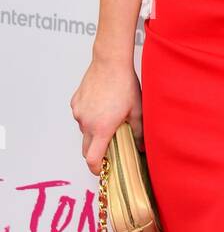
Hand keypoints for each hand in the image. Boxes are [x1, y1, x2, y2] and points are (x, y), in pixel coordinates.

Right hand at [70, 58, 143, 176]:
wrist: (110, 61)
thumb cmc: (125, 84)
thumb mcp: (137, 110)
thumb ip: (139, 132)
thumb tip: (141, 148)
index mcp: (102, 128)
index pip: (92, 159)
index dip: (96, 169)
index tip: (102, 170)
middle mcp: (86, 123)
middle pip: (85, 149)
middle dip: (95, 152)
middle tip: (109, 146)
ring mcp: (79, 112)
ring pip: (84, 130)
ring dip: (93, 131)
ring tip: (108, 118)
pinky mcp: (75, 102)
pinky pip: (80, 116)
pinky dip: (89, 116)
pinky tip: (101, 105)